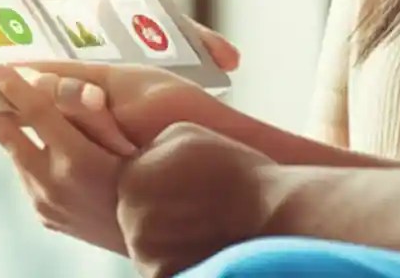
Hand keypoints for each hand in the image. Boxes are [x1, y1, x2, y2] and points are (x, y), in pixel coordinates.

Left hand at [0, 20, 239, 253]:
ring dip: (19, 138)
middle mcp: (52, 184)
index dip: (13, 86)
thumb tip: (56, 83)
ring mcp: (46, 204)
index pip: (34, 110)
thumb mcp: (126, 139)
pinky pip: (31, 181)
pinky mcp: (47, 217)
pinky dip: (34, 162)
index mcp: (74, 159)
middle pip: (8, 138)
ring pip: (19, 160)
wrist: (157, 233)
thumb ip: (90, 111)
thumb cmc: (151, 178)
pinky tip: (47, 154)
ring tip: (19, 120)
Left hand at [117, 123, 281, 276]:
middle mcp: (128, 215)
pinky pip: (162, 265)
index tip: (187, 184)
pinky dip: (179, 259)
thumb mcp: (186, 134)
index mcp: (132, 177)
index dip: (160, 181)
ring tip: (204, 225)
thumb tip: (137, 158)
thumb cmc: (233, 171)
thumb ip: (151, 147)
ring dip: (168, 236)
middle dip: (162, 210)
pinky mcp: (158, 275)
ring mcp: (141, 250)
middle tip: (199, 205)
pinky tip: (203, 245)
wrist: (270, 214)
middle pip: (137, 213)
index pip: (133, 180)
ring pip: (148, 242)